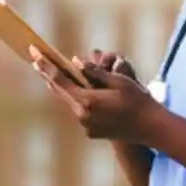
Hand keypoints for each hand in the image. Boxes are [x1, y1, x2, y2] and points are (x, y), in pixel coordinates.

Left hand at [30, 45, 158, 142]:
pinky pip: (79, 111)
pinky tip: (77, 90)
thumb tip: (75, 62)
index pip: (60, 80)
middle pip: (60, 91)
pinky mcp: (90, 132)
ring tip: (52, 73)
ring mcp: (85, 126)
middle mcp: (82, 116)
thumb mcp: (118, 81)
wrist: (151, 128)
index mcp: (87, 101)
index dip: (45, 65)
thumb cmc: (138, 100)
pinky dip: (77, 99)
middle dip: (48, 75)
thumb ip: (94, 72)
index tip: (34, 53)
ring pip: (69, 101)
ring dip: (63, 88)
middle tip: (37, 61)